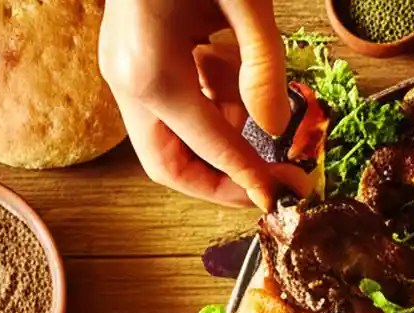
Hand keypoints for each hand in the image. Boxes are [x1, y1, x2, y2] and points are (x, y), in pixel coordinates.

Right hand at [98, 0, 289, 206]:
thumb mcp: (246, 1)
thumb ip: (262, 67)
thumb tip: (274, 129)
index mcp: (150, 71)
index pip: (209, 148)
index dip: (253, 177)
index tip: (290, 192)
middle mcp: (126, 79)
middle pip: (168, 164)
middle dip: (221, 181)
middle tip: (272, 181)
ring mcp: (123, 68)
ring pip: (169, 136)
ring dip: (220, 134)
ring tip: (266, 106)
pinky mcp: (132, 56)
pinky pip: (171, 103)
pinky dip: (209, 102)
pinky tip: (238, 76)